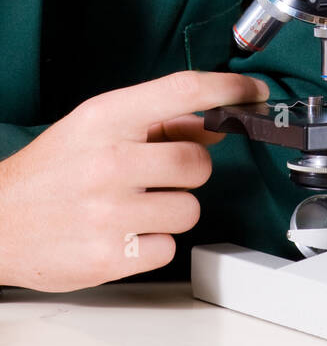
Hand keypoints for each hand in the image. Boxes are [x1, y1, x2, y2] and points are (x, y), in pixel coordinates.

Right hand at [0, 71, 269, 292]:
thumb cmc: (53, 170)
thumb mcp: (96, 127)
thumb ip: (156, 120)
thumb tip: (216, 119)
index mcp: (106, 118)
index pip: (184, 90)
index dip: (229, 88)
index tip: (255, 92)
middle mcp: (109, 161)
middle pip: (198, 161)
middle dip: (188, 170)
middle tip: (158, 174)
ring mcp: (109, 211)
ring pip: (190, 208)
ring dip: (171, 209)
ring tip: (133, 206)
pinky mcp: (109, 257)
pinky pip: (169, 247)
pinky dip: (152, 244)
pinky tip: (123, 232)